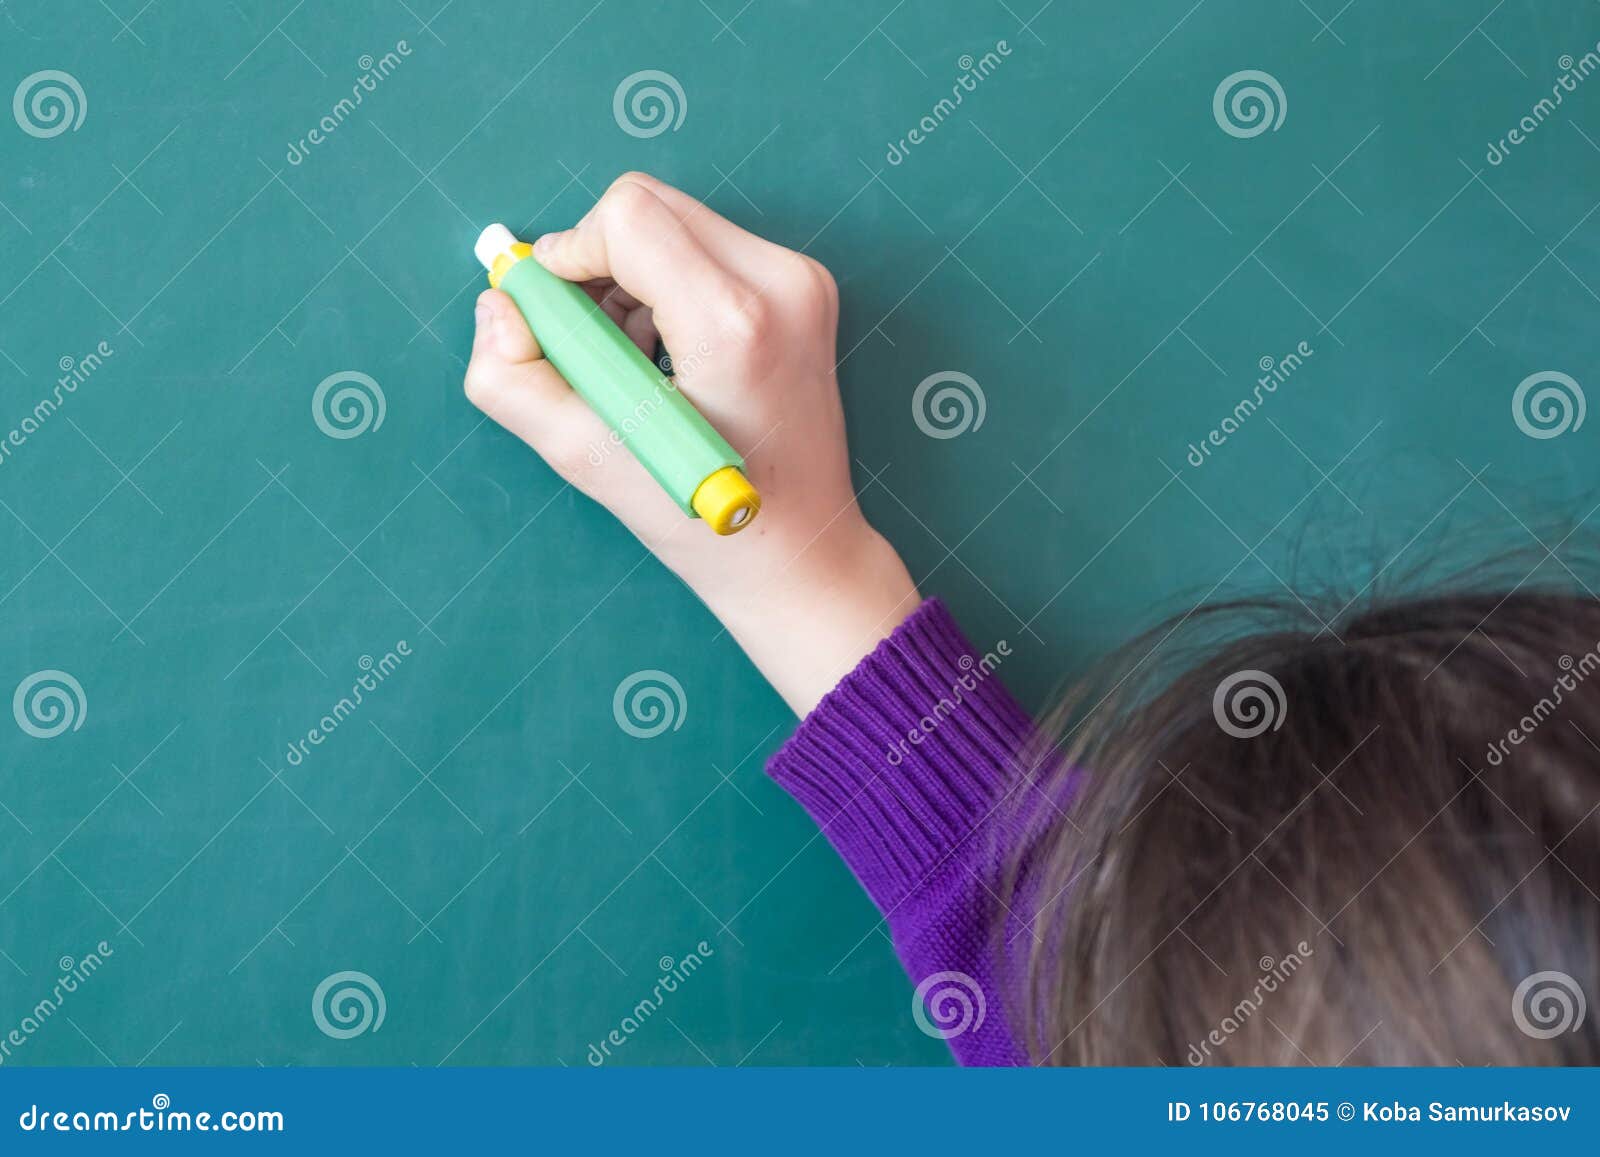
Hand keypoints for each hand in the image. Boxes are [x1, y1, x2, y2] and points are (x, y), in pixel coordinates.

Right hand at [463, 172, 918, 714]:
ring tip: (632, 360)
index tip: (554, 313)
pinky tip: (667, 354)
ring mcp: (801, 282)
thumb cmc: (704, 521)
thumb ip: (514, 377)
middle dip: (596, 263)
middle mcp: (781, 284)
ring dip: (630, 277)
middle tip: (588, 341)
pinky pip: (707, 247)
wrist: (800, 550)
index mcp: (734, 322)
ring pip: (675, 221)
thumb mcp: (588, 457)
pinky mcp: (805, 288)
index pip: (626, 217)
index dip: (569, 256)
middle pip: (649, 205)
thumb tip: (498, 304)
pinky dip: (667, 285)